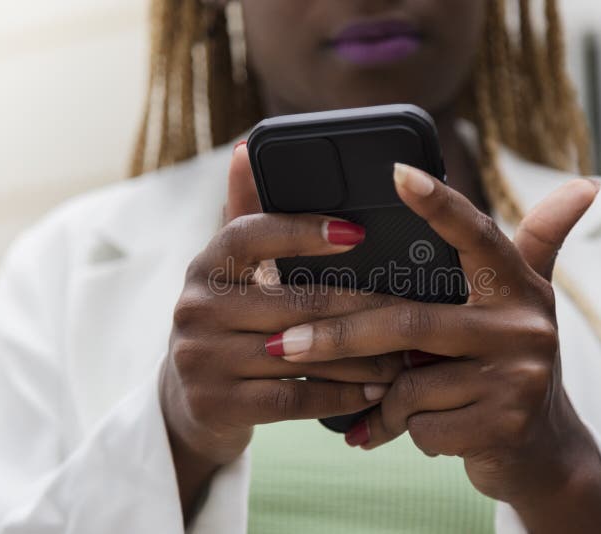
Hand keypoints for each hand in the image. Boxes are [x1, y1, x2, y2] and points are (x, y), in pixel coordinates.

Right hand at [160, 144, 406, 519]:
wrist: (191, 401)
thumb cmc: (229, 324)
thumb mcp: (231, 274)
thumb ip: (247, 216)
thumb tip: (248, 148)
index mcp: (204, 266)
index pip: (249, 235)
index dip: (301, 231)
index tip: (357, 233)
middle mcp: (194, 308)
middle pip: (292, 302)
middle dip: (360, 308)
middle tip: (410, 308)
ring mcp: (201, 359)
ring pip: (300, 354)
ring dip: (362, 357)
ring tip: (406, 354)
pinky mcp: (216, 404)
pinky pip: (295, 400)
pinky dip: (341, 396)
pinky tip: (375, 391)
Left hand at [268, 163, 600, 532]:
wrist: (540, 449)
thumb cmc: (507, 362)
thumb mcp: (522, 302)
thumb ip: (537, 243)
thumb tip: (585, 185)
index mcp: (516, 285)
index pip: (475, 234)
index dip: (438, 204)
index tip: (396, 172)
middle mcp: (524, 325)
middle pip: (409, 321)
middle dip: (339, 335)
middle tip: (282, 341)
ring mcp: (518, 377)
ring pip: (410, 383)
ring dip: (381, 398)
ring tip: (376, 403)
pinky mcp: (503, 425)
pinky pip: (421, 426)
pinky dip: (399, 431)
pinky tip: (410, 430)